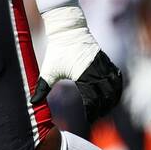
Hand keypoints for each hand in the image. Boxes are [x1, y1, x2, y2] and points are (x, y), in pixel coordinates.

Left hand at [29, 6, 124, 122]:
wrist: (68, 30)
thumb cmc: (57, 51)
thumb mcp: (49, 70)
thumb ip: (42, 88)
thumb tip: (33, 102)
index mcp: (83, 76)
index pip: (92, 101)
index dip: (91, 112)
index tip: (89, 120)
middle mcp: (96, 71)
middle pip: (106, 97)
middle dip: (103, 109)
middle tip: (97, 117)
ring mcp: (103, 65)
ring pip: (114, 87)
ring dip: (112, 99)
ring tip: (107, 109)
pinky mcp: (106, 60)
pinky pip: (116, 77)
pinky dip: (117, 87)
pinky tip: (114, 95)